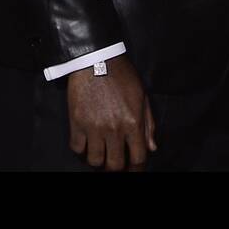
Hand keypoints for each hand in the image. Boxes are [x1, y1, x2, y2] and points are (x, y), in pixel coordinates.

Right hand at [67, 54, 156, 169]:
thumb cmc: (122, 76)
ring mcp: (94, 127)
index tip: (134, 167)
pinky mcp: (76, 123)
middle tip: (115, 162)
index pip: (138, 158)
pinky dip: (82, 149)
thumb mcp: (142, 96)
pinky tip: (87, 142)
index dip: (137, 167)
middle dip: (117, 167)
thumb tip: (151, 147)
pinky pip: (77, 148)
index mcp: (133, 122)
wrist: (96, 60)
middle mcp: (114, 128)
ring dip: (99, 159)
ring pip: (95, 161)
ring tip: (101, 151)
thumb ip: (148, 124)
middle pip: (115, 165)